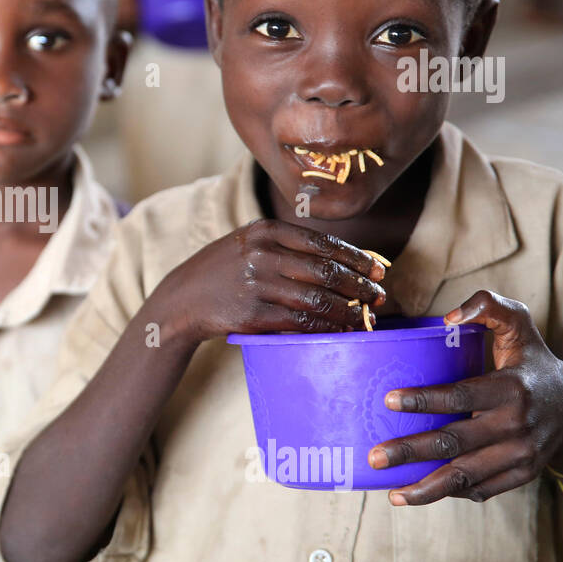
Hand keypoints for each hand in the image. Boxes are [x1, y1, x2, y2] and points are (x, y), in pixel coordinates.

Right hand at [156, 219, 386, 343]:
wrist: (182, 298)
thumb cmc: (224, 270)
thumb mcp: (249, 242)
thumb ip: (287, 244)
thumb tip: (342, 259)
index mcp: (266, 230)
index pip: (324, 243)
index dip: (358, 258)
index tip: (380, 270)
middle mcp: (263, 254)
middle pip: (327, 271)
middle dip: (360, 286)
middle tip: (379, 297)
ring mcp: (257, 285)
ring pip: (318, 299)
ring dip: (348, 310)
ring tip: (365, 316)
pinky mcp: (253, 315)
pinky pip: (301, 323)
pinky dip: (326, 328)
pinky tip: (339, 330)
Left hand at [370, 289, 562, 504]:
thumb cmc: (532, 360)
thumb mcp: (518, 324)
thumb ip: (487, 306)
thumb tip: (448, 318)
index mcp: (511, 388)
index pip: (460, 396)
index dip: (423, 400)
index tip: (387, 401)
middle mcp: (516, 426)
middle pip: (454, 442)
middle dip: (411, 451)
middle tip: (375, 457)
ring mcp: (520, 455)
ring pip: (465, 476)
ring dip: (426, 489)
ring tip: (392, 494)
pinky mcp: (521, 475)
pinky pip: (480, 490)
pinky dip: (450, 494)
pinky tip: (419, 493)